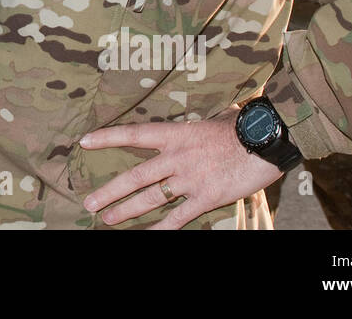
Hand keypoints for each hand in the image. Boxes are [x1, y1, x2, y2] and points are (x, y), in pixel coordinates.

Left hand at [79, 107, 282, 228]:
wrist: (266, 140)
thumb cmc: (243, 124)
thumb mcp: (214, 115)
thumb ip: (196, 124)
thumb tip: (198, 118)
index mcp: (176, 133)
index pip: (133, 134)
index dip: (107, 138)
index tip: (84, 142)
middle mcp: (176, 157)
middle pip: (134, 176)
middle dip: (109, 191)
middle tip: (88, 203)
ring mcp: (190, 179)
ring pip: (150, 198)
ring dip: (125, 210)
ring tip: (106, 219)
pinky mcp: (206, 197)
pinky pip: (178, 218)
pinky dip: (161, 229)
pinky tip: (146, 235)